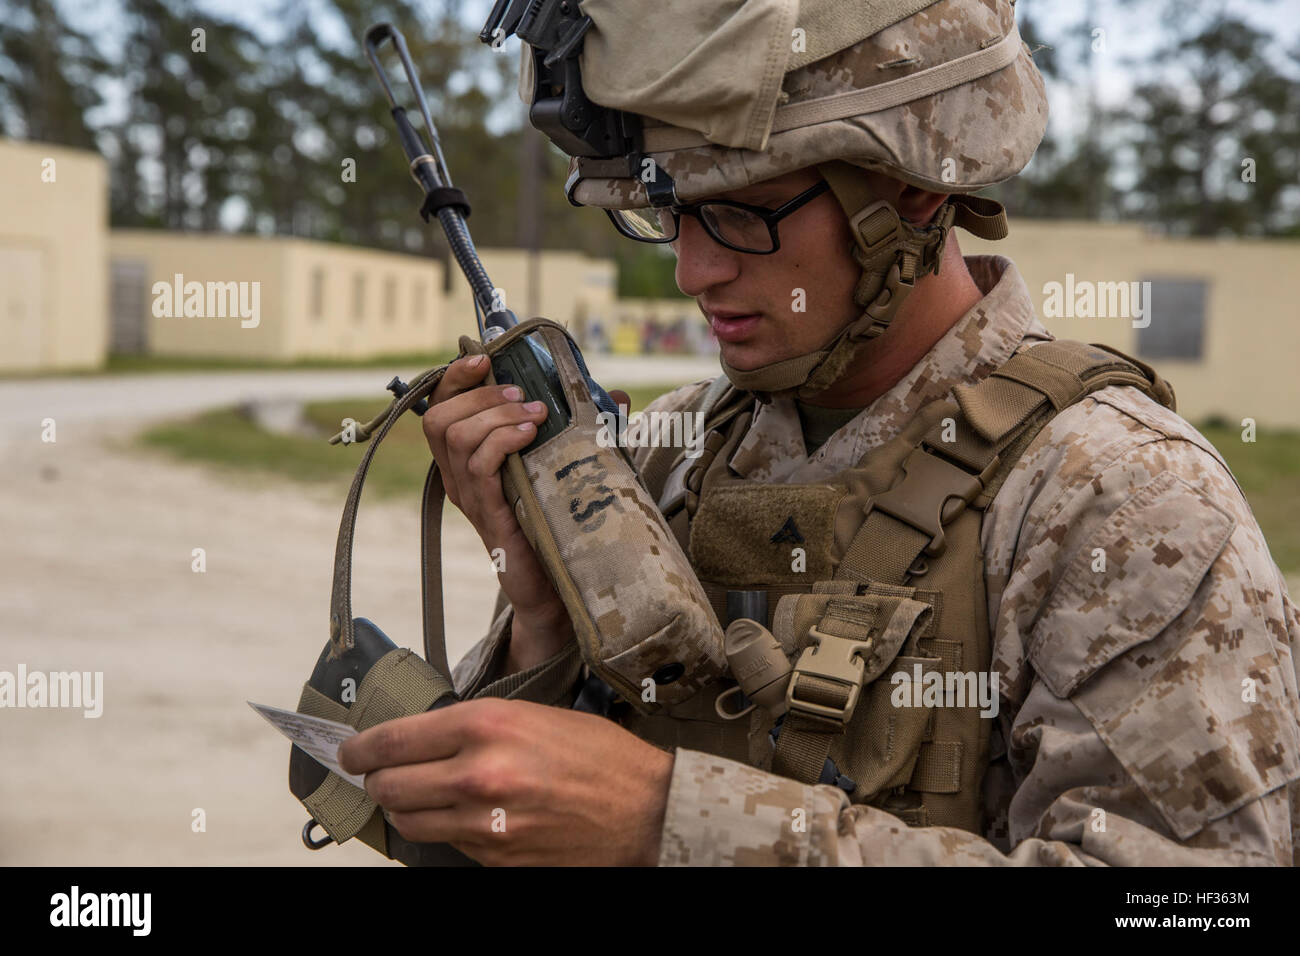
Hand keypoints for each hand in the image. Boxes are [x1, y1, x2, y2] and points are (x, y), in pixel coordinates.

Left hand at [338, 698, 674, 865]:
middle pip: (388, 784)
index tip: (350, 750)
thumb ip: (473, 725)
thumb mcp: (533, 715)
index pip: (392, 740)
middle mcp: (478, 774)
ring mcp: (484, 824)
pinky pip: (447, 844)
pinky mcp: (495, 859)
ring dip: (404, 807)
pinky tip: (463, 814)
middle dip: (377, 778)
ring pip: (408, 820)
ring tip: (416, 794)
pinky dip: (445, 829)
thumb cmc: (598, 757)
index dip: (360, 746)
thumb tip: (421, 738)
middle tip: (378, 771)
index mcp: (487, 725)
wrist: (645, 809)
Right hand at [422, 355, 625, 669]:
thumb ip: (588, 431)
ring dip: (497, 414)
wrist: (562, 589)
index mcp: (467, 460)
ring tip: (535, 414)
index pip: (440, 407)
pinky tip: (531, 434)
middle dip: (481, 394)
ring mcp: (471, 498)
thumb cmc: (562, 524)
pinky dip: (503, 441)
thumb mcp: (569, 467)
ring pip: (457, 437)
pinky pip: (480, 468)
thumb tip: (620, 397)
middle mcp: (459, 478)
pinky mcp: (490, 516)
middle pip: (439, 418)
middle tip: (524, 396)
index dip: (455, 377)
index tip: (484, 358)